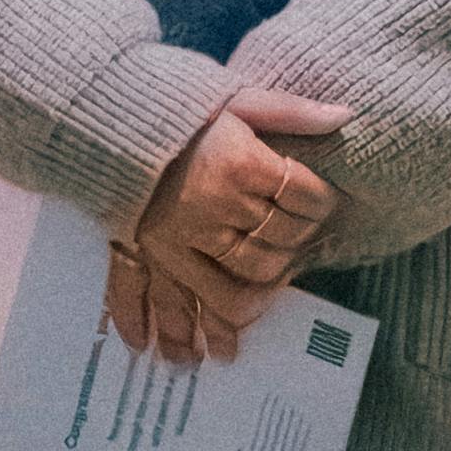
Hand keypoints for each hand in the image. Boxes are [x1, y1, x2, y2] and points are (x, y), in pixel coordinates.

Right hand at [106, 92, 344, 367]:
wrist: (106, 110)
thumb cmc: (178, 105)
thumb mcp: (237, 96)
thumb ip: (290, 110)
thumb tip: (344, 116)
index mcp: (241, 165)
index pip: (302, 199)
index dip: (320, 205)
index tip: (322, 206)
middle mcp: (212, 209)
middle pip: (271, 254)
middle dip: (290, 258)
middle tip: (295, 261)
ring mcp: (176, 237)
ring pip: (225, 293)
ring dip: (240, 314)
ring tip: (240, 340)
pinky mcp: (145, 250)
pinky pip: (160, 299)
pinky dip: (168, 330)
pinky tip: (175, 354)